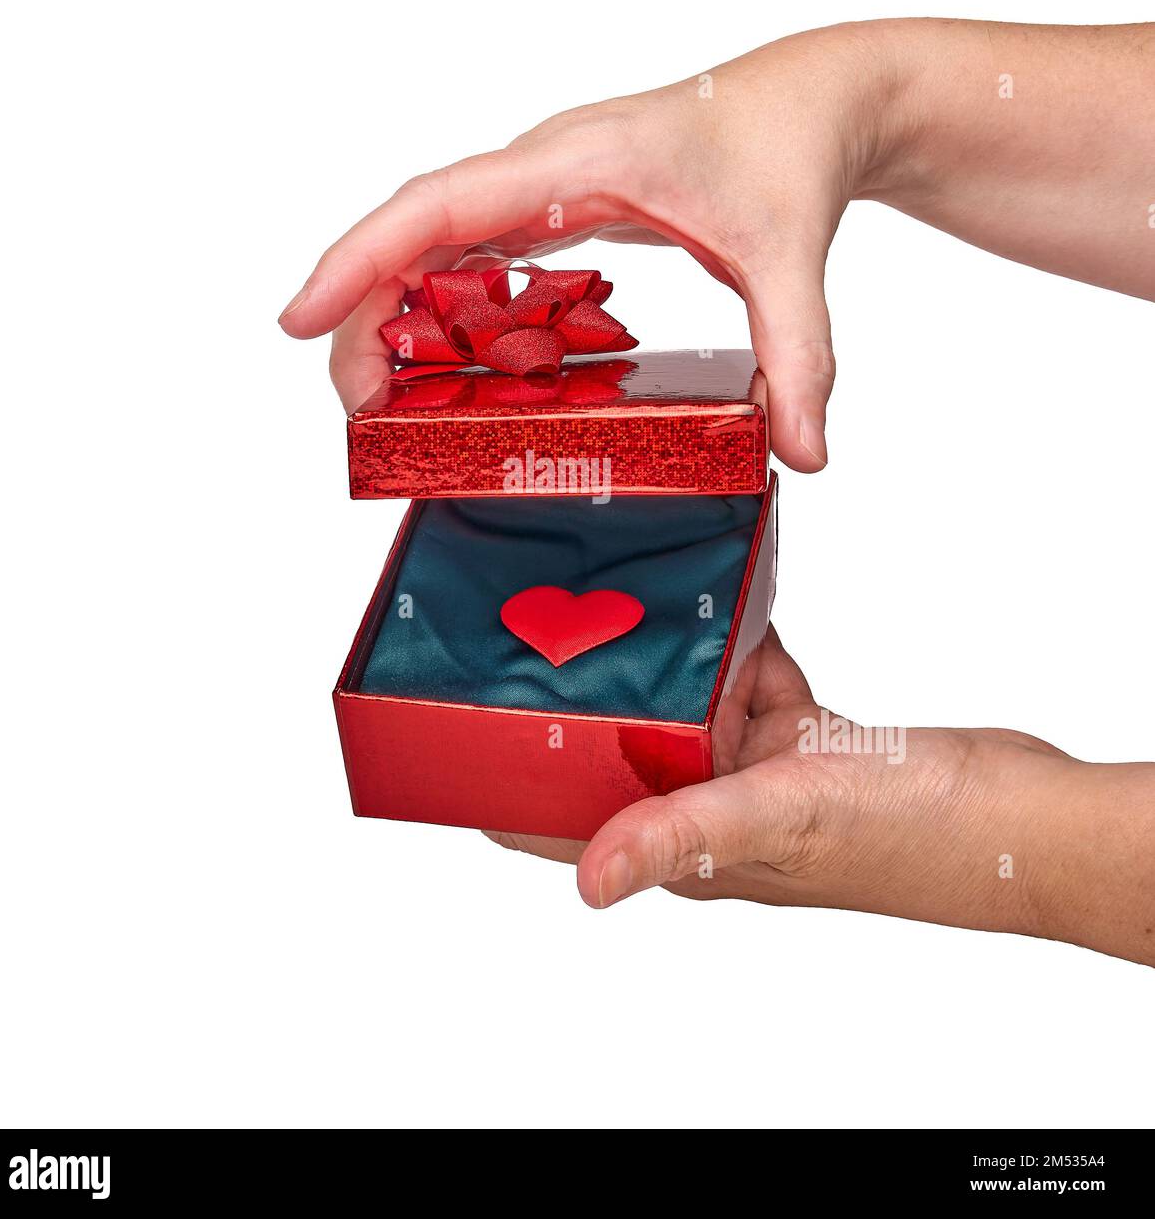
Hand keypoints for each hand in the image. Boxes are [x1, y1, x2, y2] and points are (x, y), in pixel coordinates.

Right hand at [281, 19, 1153, 462]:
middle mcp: (545, 167)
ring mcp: (544, 188)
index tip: (302, 317)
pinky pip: (474, 257)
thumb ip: (798, 357)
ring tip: (379, 402)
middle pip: (417, 234)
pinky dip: (443, 309)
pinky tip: (440, 369)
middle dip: (366, 314)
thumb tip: (804, 456)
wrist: (805, 103)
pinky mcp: (556, 212)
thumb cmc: (783, 151)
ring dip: (395, 316)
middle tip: (354, 410)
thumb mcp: (790, 257)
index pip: (441, 205)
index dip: (362, 258)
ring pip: (435, 246)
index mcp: (580, 159)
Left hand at [487, 628, 1154, 967]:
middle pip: (611, 743)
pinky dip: (730, 627)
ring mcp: (751, 762)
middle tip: (523, 615)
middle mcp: (705, 801)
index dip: (498, 788)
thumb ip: (683, 836)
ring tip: (607, 577)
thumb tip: (585, 882)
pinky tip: (712, 579)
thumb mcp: (779, 820)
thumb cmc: (909, 838)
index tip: (443, 732)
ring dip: (651, 643)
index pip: (562, 823)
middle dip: (571, 688)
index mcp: (686, 842)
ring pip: (676, 691)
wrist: (1016, 815)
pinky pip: (741, 665)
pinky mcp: (795, 727)